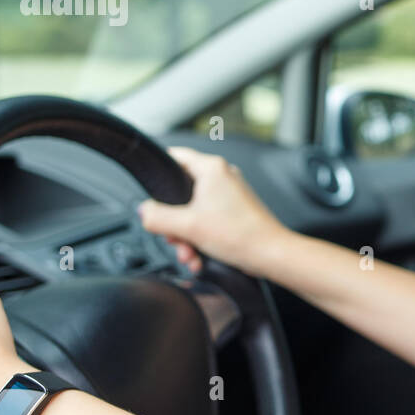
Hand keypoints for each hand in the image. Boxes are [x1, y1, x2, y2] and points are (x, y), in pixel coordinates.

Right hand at [137, 146, 286, 276]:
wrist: (271, 254)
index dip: (158, 172)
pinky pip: (207, 222)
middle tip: (175, 239)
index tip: (148, 188)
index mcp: (211, 169)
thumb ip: (157, 217)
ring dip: (186, 237)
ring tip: (190, 255)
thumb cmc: (241, 235)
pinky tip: (199, 258)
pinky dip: (200, 239)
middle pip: (181, 194)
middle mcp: (222, 177)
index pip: (175, 156)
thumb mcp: (187, 227)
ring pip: (193, 212)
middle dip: (174, 223)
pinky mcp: (234, 212)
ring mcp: (229, 195)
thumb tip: (144, 212)